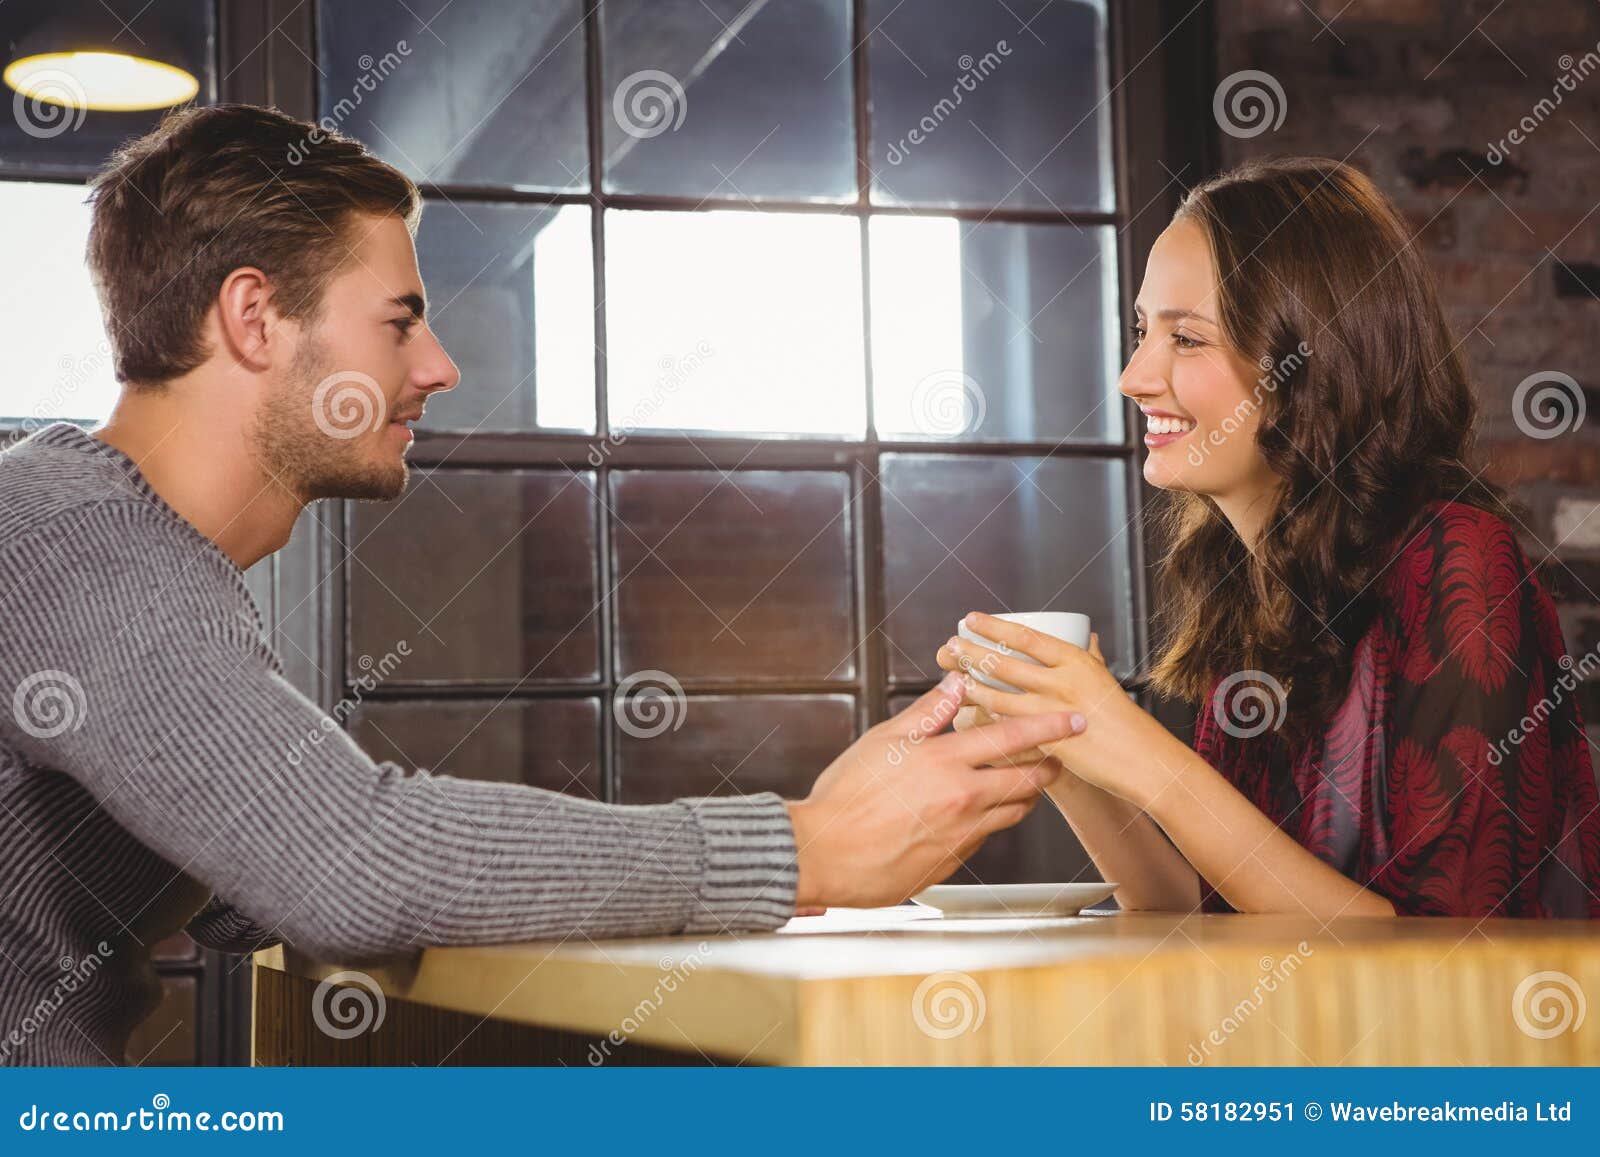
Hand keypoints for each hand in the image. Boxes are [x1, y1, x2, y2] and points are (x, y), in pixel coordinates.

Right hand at [786, 672, 1087, 909]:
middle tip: (1056, 758)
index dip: (1049, 726)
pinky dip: (990, 820)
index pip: (1012, 737)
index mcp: (945, 762)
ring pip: (1014, 812)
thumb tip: (955, 685)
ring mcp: (962, 833)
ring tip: (1020, 782)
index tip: (1073, 719)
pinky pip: (987, 836)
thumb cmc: (846, 797)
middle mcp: (962, 798)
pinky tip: (976, 812)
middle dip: (1049, 767)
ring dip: (1024, 795)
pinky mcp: (955, 861)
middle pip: (1028, 781)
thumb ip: (926, 713)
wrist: (826, 855)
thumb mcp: (883, 741)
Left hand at [937, 612, 1175, 804]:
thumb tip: (1087, 635)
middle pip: (1005, 663)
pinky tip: (967, 716)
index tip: (969, 619)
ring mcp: (1052, 713)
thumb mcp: (1106, 678)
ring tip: (953, 679)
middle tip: (948, 648)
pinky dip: (986, 721)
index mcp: (1075, 661)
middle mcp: (1062, 682)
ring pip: (999, 697)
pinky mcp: (1047, 741)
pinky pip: (1008, 728)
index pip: (1026, 637)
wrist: (1142, 759)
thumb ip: (1091, 656)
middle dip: (971, 654)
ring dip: (972, 687)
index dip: (993, 626)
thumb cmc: (1124, 719)